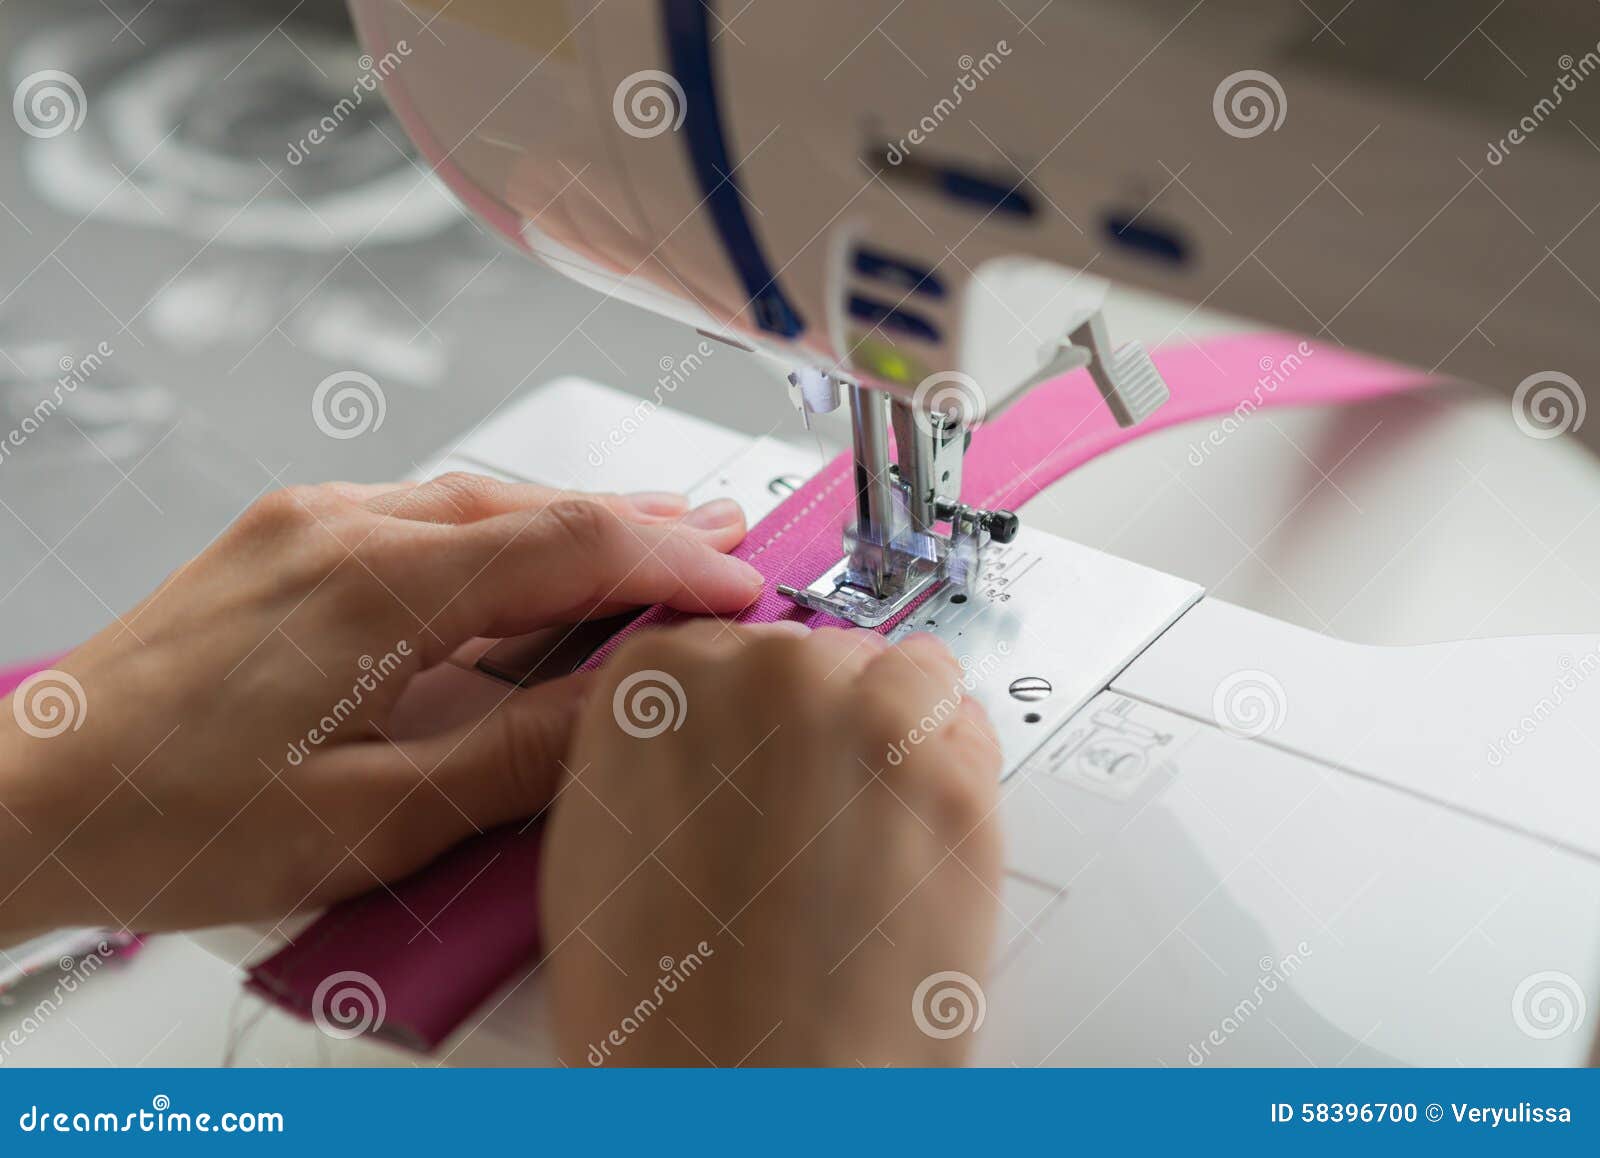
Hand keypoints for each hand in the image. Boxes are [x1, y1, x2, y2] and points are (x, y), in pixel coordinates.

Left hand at [0, 474, 761, 940]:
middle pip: (534, 505)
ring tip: (654, 543)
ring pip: (480, 503)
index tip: (746, 587)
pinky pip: (422, 516)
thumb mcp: (373, 818)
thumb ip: (515, 752)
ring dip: (575, 526)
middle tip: (730, 539)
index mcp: (375, 587)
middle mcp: (343, 528)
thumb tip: (623, 702)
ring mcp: (307, 524)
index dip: (675, 562)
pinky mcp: (283, 540)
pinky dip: (502, 537)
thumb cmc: (177, 820)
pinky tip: (530, 565)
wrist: (31, 795)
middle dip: (645, 525)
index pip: (571, 543)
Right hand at [541, 623, 1003, 1066]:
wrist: (747, 1096)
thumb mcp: (598, 846)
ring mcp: (866, 717)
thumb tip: (703, 724)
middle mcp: (764, 674)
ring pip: (901, 672)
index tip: (760, 753)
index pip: (729, 645)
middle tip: (810, 818)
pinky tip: (912, 836)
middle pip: (817, 656)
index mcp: (661, 679)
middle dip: (817, 725)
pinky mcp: (954, 775)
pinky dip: (950, 767)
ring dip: (890, 732)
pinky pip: (967, 726)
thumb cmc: (664, 1008)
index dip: (750, 715)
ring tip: (865, 829)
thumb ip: (651, 751)